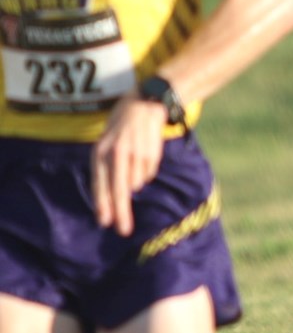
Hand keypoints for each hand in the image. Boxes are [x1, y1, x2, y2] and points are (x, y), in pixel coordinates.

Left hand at [91, 94, 168, 235]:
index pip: (100, 185)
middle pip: (118, 191)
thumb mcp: (106, 144)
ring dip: (136, 180)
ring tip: (136, 159)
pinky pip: (148, 174)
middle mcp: (116, 155)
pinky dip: (146, 171)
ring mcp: (135, 155)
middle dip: (121, 212)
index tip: (105, 223)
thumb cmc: (121, 127)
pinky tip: (144, 154)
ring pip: (136, 183)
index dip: (102, 205)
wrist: (146, 102)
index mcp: (100, 153)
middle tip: (123, 231)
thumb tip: (119, 194)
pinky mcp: (151, 154)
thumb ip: (107, 167)